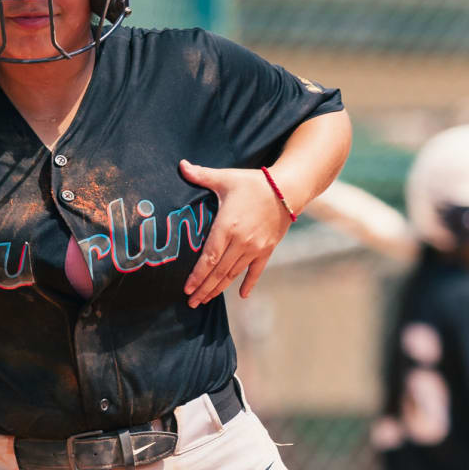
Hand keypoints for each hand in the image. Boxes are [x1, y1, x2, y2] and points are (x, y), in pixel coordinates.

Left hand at [178, 160, 292, 304]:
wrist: (288, 189)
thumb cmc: (254, 183)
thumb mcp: (226, 178)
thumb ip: (201, 175)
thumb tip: (181, 166)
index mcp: (227, 226)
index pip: (209, 258)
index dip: (197, 275)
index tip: (187, 289)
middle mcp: (241, 242)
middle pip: (219, 272)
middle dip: (204, 289)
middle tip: (191, 303)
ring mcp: (255, 248)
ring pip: (234, 274)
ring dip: (219, 288)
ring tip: (206, 300)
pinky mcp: (267, 249)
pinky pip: (256, 271)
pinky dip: (249, 283)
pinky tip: (242, 295)